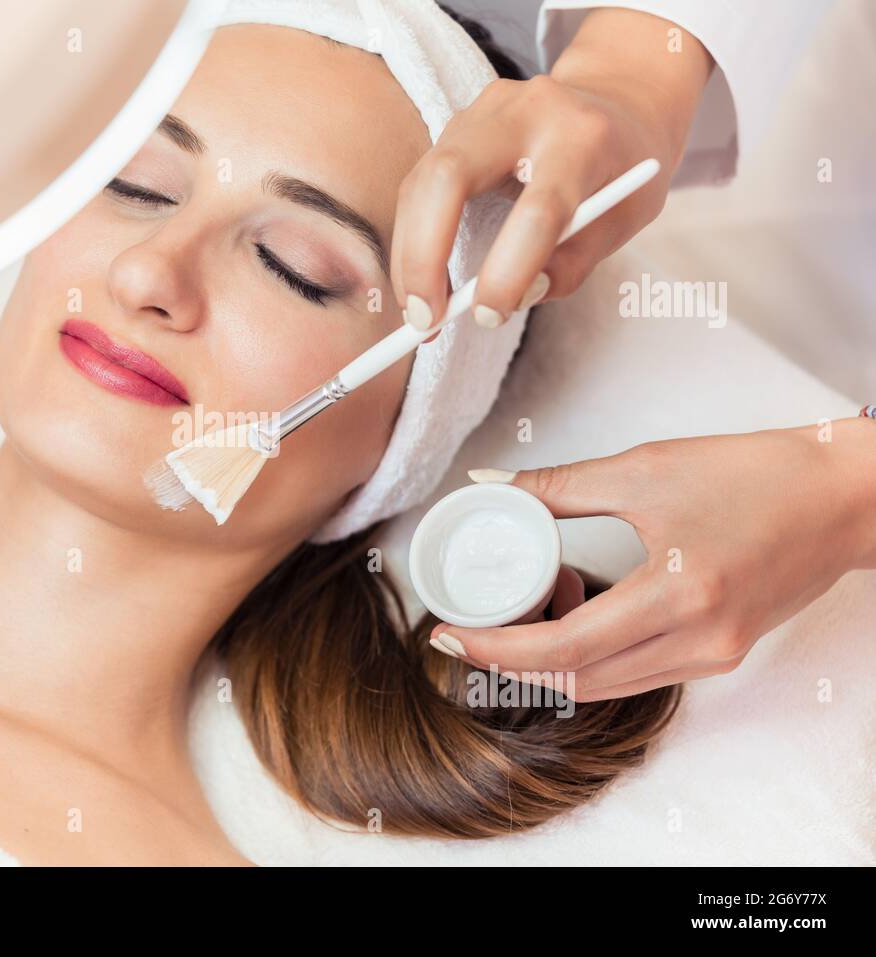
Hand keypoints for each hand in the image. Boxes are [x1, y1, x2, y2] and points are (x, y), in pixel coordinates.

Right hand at [390, 8, 713, 334]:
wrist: (615, 102)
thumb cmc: (621, 170)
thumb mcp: (622, 220)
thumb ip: (573, 263)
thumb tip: (518, 298)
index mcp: (582, 137)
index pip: (538, 209)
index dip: (508, 270)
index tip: (489, 316)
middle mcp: (524, 112)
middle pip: (449, 176)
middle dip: (425, 255)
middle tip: (422, 318)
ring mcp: (480, 113)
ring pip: (421, 183)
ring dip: (410, 255)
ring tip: (419, 311)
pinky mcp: (455, 127)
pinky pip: (418, 186)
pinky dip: (412, 240)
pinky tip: (419, 279)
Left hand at [428, 419, 875, 700]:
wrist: (843, 496)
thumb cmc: (758, 475)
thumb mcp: (646, 469)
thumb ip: (559, 486)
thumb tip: (491, 485)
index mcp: (678, 595)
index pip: (562, 647)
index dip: (496, 649)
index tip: (450, 637)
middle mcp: (699, 641)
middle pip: (578, 680)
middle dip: (512, 664)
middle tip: (466, 636)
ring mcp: (715, 655)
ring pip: (607, 685)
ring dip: (552, 663)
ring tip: (516, 618)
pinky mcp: (723, 653)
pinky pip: (639, 673)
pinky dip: (595, 657)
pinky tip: (574, 612)